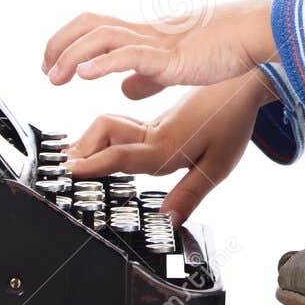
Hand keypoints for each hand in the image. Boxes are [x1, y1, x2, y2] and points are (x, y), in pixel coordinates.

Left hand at [42, 0, 274, 99]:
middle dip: (60, 44)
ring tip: (54, 77)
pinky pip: (130, 54)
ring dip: (72, 55)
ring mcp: (157, 41)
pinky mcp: (170, 55)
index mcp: (146, 35)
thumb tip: (123, 88)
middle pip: (90, 23)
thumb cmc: (225, 48)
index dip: (68, 41)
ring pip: (103, 36)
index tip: (52, 64)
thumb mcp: (175, 67)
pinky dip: (102, 63)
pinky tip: (85, 76)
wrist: (254, 34)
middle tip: (45, 71)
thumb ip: (148, 78)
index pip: (96, 26)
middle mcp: (146, 32)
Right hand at [68, 71, 275, 223]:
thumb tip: (168, 221)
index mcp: (166, 146)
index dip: (95, 164)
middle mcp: (152, 132)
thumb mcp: (217, 167)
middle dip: (81, 148)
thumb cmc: (232, 122)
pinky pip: (119, 125)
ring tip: (73, 160)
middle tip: (63, 168)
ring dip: (88, 141)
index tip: (71, 172)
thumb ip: (189, 195)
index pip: (124, 155)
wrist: (240, 83)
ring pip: (108, 125)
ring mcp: (151, 124)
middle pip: (104, 132)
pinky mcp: (153, 120)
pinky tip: (96, 148)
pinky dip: (101, 136)